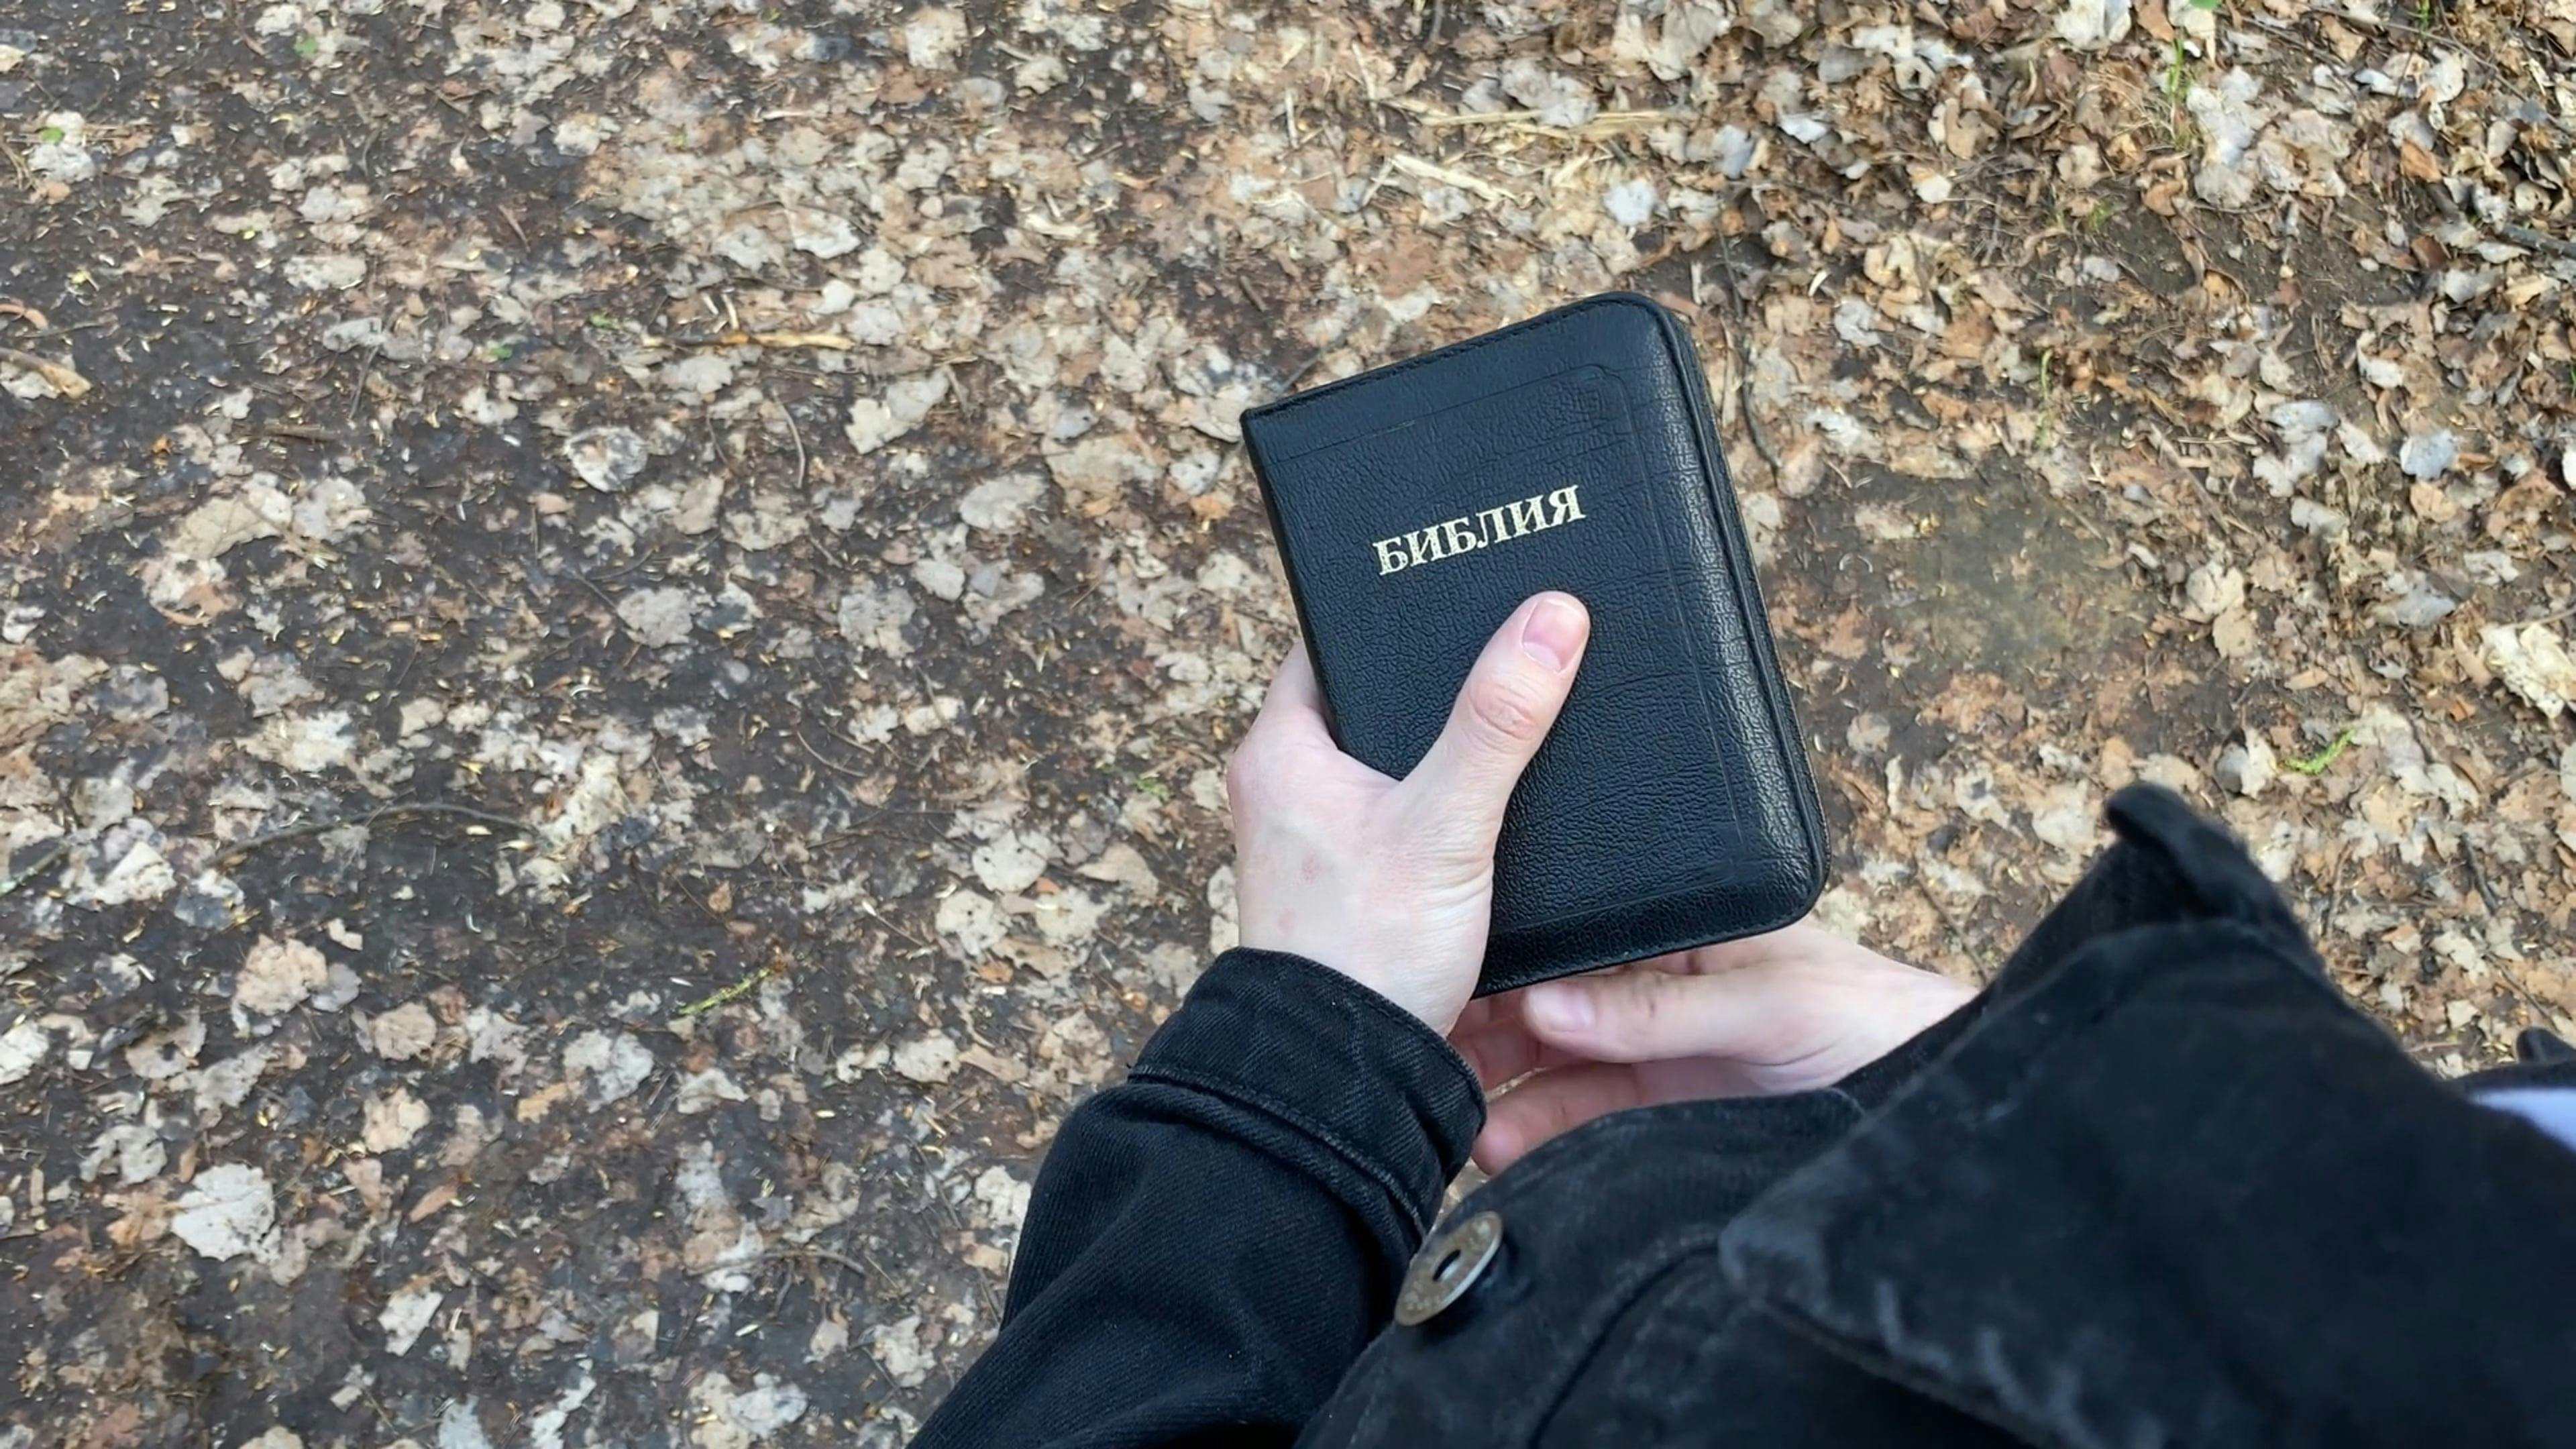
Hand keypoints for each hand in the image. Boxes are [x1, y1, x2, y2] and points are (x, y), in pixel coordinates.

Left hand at [1227, 593, 1591, 1033]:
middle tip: (1517, 640)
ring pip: (1398, 763)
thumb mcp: (1445, 824)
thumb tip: (1549, 619)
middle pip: (1377, 702)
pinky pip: (1410, 816)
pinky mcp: (1356, 885)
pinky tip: (1509, 801)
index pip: (1336, 643)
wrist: (1344, 1079)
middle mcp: (1288, 788)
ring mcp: (1320, 839)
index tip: (1467, 584)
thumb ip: (1497, 722)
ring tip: (1526, 709)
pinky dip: (1453, 804)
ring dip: (1453, 748)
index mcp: (1281, 750)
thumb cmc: (1366, 953)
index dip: (1398, 611)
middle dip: (1443, 680)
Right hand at [1449, 925, 1975, 1172]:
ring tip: (1464, 1123)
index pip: (1574, 937)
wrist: (1939, 1102)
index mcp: (1675, 927)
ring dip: (1504, 1094)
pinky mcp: (1661, 1110)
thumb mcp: (1771, 1002)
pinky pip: (1581, 1120)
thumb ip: (1659, 1010)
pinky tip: (1501, 1150)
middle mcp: (1654, 983)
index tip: (1450, 990)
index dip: (1510, 962)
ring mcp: (1653, 1048)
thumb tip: (1549, 1006)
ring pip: (1553, 1067)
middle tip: (1432, 1062)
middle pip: (1547, 1004)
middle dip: (1486, 1033)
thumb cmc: (1876, 1018)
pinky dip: (1537, 1137)